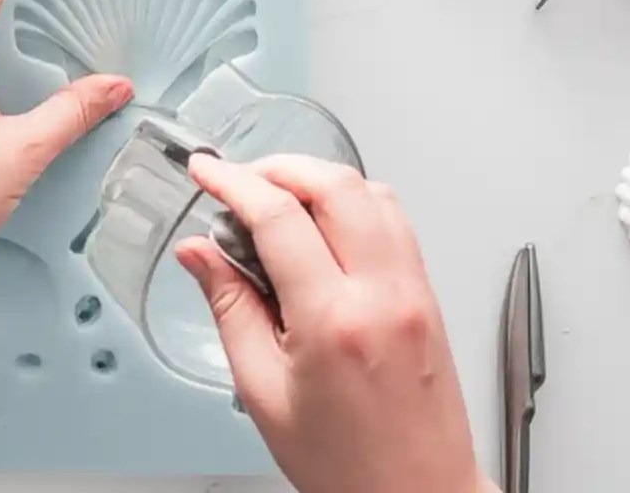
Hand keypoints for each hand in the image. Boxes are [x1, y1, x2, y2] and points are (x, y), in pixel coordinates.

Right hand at [176, 154, 496, 492]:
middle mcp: (383, 294)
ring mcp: (414, 290)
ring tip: (277, 199)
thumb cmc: (346, 464)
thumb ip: (230, 308)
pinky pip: (394, 220)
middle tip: (239, 180)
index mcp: (333, 321)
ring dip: (319, 179)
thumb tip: (200, 254)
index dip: (233, 182)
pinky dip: (354, 202)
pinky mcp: (429, 295)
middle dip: (278, 167)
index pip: (279, 217)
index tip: (206, 171)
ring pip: (372, 191)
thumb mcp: (262, 391)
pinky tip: (324, 224)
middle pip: (334, 184)